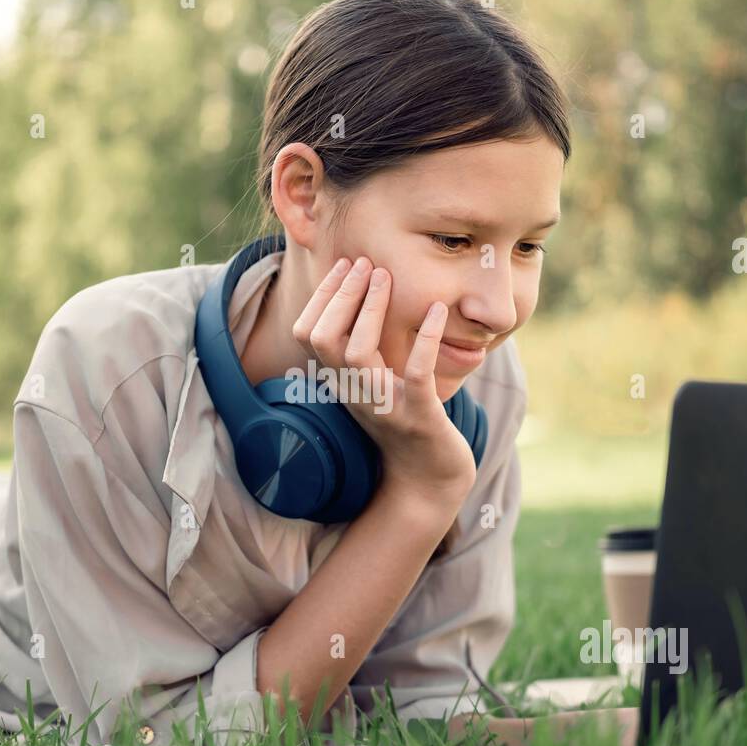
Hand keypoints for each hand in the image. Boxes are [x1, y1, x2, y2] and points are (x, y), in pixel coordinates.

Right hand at [291, 255, 477, 506]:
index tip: (344, 265)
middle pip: (325, 339)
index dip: (321, 297)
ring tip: (386, 277)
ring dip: (370, 310)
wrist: (427, 482)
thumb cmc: (404, 426)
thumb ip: (360, 351)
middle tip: (364, 263)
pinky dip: (426, 340)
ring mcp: (385, 406)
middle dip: (341, 295)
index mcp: (341, 382)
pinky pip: (418, 376)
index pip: (308, 334)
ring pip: (358, 354)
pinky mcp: (421, 418)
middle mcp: (355, 393)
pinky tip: (438, 311)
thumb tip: (357, 299)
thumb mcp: (373, 386)